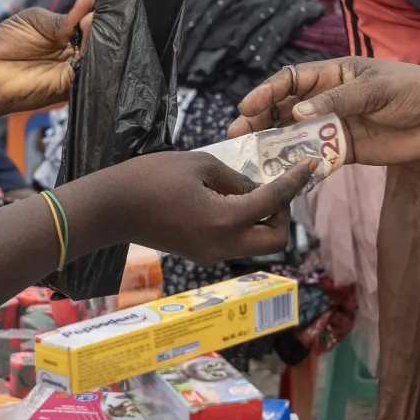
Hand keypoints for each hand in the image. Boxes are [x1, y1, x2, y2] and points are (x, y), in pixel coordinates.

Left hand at [0, 0, 94, 115]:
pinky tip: (82, 43)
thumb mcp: (36, 20)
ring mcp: (73, 69)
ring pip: (97, 54)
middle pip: (98, 38)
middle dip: (99, 25)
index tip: (98, 2)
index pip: (91, 22)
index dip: (96, 13)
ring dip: (95, 39)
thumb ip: (64, 18)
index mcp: (67, 34)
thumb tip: (89, 1)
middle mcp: (74, 52)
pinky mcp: (69, 85)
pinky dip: (89, 57)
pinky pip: (87, 72)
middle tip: (93, 15)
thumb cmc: (5, 44)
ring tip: (89, 24)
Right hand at [102, 151, 313, 261]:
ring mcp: (212, 254)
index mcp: (226, 221)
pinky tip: (230, 201)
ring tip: (249, 190)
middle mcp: (224, 245)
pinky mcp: (200, 255)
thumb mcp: (199, 164)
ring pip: (256, 244)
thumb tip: (255, 189)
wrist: (110, 209)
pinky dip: (243, 224)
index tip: (309, 166)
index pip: (273, 202)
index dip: (294, 182)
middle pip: (275, 240)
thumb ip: (235, 178)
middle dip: (282, 214)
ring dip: (263, 220)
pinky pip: (235, 242)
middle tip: (274, 186)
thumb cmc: (150, 178)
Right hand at [230, 58, 419, 165]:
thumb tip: (296, 114)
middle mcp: (330, 99)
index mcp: (335, 74)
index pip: (292, 80)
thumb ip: (336, 100)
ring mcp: (338, 126)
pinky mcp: (348, 151)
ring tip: (252, 158)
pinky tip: (283, 176)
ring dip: (275, 145)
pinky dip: (301, 166)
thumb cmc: (415, 91)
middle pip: (287, 109)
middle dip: (261, 121)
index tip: (247, 107)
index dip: (267, 93)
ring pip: (297, 136)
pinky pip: (318, 158)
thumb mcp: (375, 89)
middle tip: (239, 136)